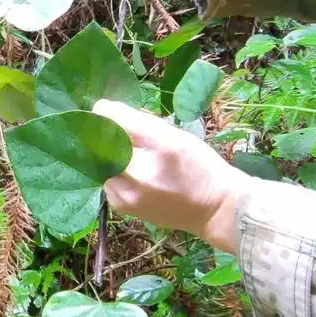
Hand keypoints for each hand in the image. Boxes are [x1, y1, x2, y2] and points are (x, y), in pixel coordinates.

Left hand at [92, 99, 248, 252]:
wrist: (214, 209)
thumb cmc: (198, 166)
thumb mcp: (176, 135)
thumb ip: (138, 121)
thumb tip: (101, 108)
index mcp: (160, 146)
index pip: (115, 122)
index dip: (106, 114)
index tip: (107, 111)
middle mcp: (140, 173)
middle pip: (103, 144)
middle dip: (109, 137)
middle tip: (128, 140)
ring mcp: (128, 194)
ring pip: (102, 163)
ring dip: (112, 158)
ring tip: (136, 162)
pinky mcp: (122, 206)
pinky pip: (108, 181)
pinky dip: (116, 175)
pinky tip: (136, 178)